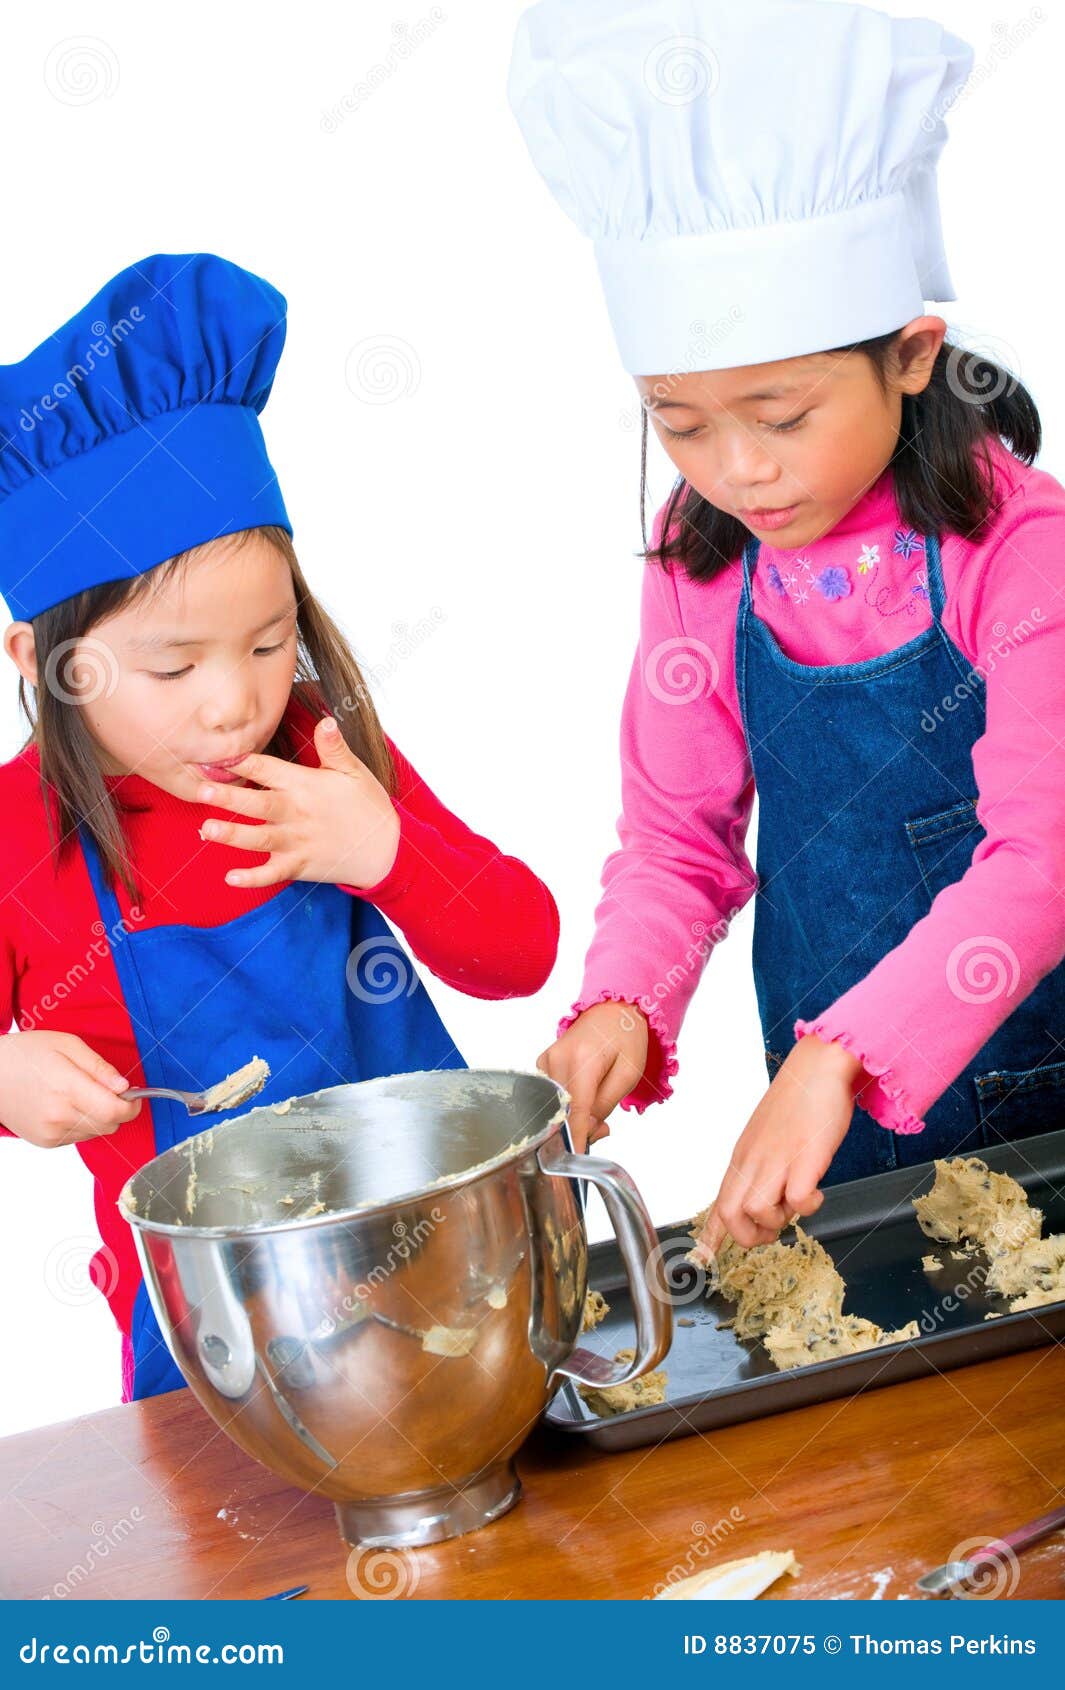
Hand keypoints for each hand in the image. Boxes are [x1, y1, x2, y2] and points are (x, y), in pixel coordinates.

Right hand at [0, 1031, 140, 1146]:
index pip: (115, 1111)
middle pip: (110, 1125)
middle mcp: (59, 1116)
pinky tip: (66, 1105)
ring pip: (97, 1132)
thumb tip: (124, 1087)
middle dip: (117, 1109)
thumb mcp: (66, 1044)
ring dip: (99, 1116)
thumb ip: (99, 1067)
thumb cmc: (25, 1055)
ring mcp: (52, 1132)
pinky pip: (80, 1137)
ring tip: (79, 1094)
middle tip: (106, 1090)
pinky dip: (82, 1123)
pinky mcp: (46, 1142)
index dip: (132, 1105)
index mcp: (67, 1088)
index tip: (133, 1095)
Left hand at [197, 717, 400, 890]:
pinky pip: (272, 874)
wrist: (386, 849)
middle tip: (201, 790)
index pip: (268, 770)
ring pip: (259, 838)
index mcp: (305, 786)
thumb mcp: (354, 771)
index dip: (243, 761)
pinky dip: (252, 878)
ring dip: (232, 835)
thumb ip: (333, 748)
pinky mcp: (299, 866)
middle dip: (228, 797)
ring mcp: (296, 842)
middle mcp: (296, 813)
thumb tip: (326, 720)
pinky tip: (230, 878)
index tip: (218, 754)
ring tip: (206, 829)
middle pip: (257, 804)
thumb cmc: (367, 805)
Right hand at [536, 1000, 648, 1152]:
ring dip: (574, 1117)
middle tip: (603, 1127)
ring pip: (554, 1106)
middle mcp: (557, 1059)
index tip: (573, 1161)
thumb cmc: (626, 1039)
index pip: (574, 1110)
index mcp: (583, 1059)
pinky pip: (551, 1096)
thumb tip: (586, 1129)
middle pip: (561, 1111)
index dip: (574, 1138)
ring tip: (598, 1108)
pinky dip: (567, 1105)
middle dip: (580, 1128)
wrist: (612, 1010)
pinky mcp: (542, 1064)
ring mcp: (546, 1061)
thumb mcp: (628, 1074)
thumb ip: (605, 1104)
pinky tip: (584, 1097)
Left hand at [691, 1035, 866, 1259]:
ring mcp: (777, 1158)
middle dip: (750, 1235)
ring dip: (779, 1220)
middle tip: (776, 1224)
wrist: (818, 1065)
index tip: (703, 1256)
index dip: (710, 1234)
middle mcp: (753, 1159)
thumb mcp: (767, 1136)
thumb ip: (761, 1166)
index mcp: (742, 1157)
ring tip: (797, 1201)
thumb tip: (766, 1197)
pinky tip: (818, 1191)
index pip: (719, 1202)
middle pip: (730, 1214)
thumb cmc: (797, 1101)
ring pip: (756, 1210)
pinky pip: (798, 1200)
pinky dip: (809, 1207)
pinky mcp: (805, 1156)